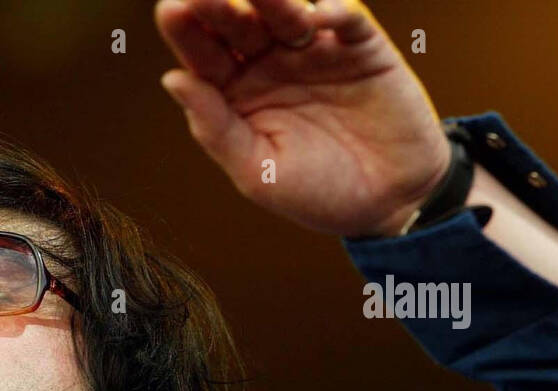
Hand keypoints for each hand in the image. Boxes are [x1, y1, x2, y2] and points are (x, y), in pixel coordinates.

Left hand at [155, 0, 451, 235]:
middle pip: (239, 23)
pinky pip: (347, 19)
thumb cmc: (316, 193)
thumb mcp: (257, 171)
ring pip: (287, 11)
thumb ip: (216, 128)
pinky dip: (333, 11)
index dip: (186, 30)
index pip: (204, 54)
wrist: (388, 203)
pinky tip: (314, 15)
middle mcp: (270, 64)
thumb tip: (172, 80)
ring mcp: (315, 51)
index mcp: (235, 93)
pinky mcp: (362, 48)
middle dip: (220, 4)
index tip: (170, 9)